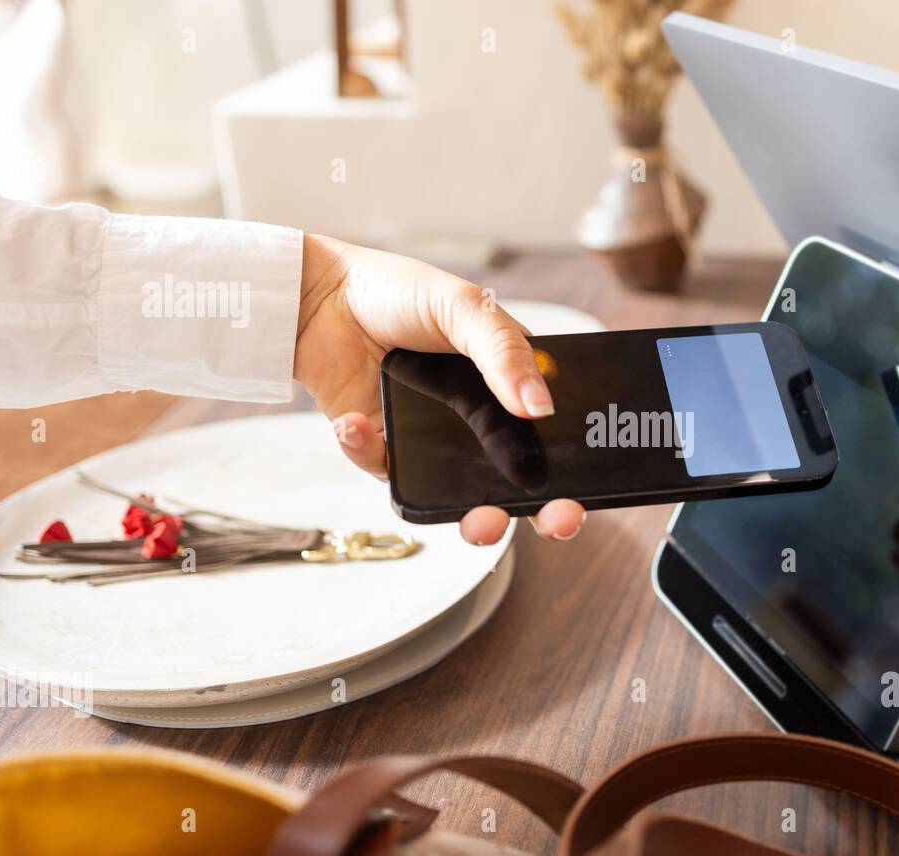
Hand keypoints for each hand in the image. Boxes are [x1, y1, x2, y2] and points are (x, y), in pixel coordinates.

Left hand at [293, 234, 585, 545]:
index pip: (548, 434)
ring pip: (458, 495)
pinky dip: (370, 453)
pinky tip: (354, 423)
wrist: (321, 295)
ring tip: (474, 518)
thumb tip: (541, 406)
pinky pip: (387, 472)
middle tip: (549, 520)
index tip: (577, 496)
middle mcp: (474, 418)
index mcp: (506, 382)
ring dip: (469, 515)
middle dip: (534, 510)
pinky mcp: (384, 448)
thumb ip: (506, 353)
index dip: (568, 469)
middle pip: (512, 480)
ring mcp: (430, 438)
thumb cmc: (399, 292)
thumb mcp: (465, 309)